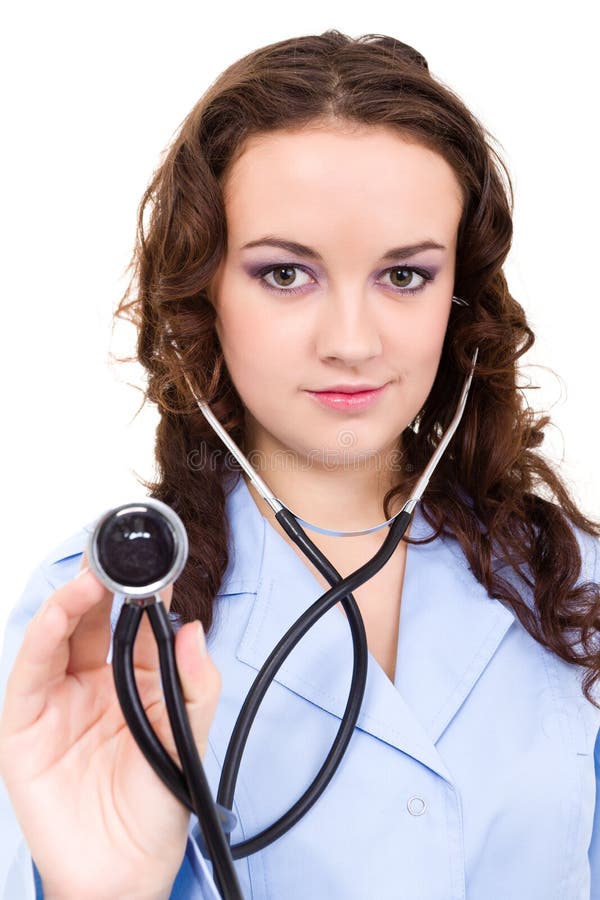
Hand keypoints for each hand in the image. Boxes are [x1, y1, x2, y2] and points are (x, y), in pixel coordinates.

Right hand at [0, 561, 220, 899]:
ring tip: (91, 577)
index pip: (134, 622)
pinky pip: (30, 674)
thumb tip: (192, 628)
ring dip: (70, 602)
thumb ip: (195, 683)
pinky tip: (57, 616)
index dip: (144, 589)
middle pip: (92, 619)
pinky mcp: (27, 726)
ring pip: (58, 637)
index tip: (159, 556)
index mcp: (133, 680)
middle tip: (117, 552)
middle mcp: (93, 682)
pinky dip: (41, 640)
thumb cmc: (157, 807)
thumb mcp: (189, 738)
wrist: (125, 872)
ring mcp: (58, 701)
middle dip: (103, 582)